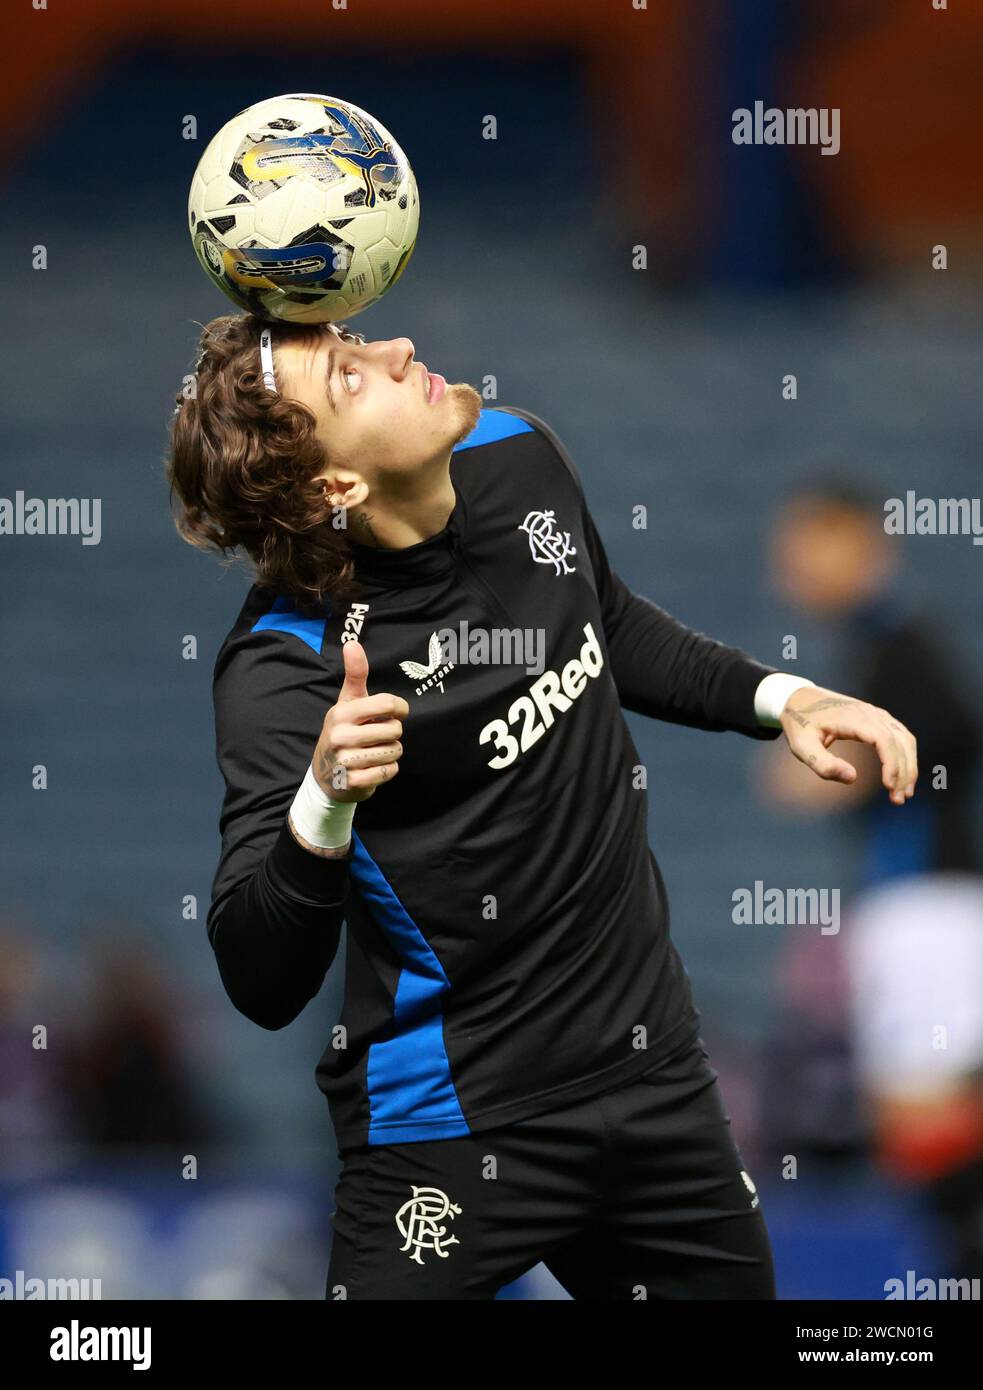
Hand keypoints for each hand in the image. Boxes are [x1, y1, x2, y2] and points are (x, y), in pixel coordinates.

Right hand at [313, 640, 408, 803]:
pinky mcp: (354, 781)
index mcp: (341, 713)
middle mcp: (341, 736)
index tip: (395, 712)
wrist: (326, 775)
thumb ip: (355, 674)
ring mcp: (346, 760)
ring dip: (391, 752)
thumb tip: (352, 642)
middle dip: (393, 734)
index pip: (387, 704)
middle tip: (379, 736)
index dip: (399, 708)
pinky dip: (388, 770)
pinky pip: (389, 771)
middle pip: (395, 730)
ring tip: (375, 751)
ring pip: (395, 752)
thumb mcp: (346, 702)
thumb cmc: (343, 731)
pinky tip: (374, 767)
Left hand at [779, 686, 917, 806]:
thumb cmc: (799, 724)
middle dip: (904, 772)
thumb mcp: (801, 746)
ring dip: (909, 765)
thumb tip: (852, 778)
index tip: (889, 786)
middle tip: (898, 799)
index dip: (892, 763)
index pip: (884, 739)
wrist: (798, 698)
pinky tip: (902, 775)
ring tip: (904, 793)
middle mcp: (869, 713)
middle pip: (899, 741)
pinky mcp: (878, 718)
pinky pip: (900, 735)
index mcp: (852, 718)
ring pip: (904, 739)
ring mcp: (876, 713)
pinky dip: (906, 756)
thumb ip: (823, 763)